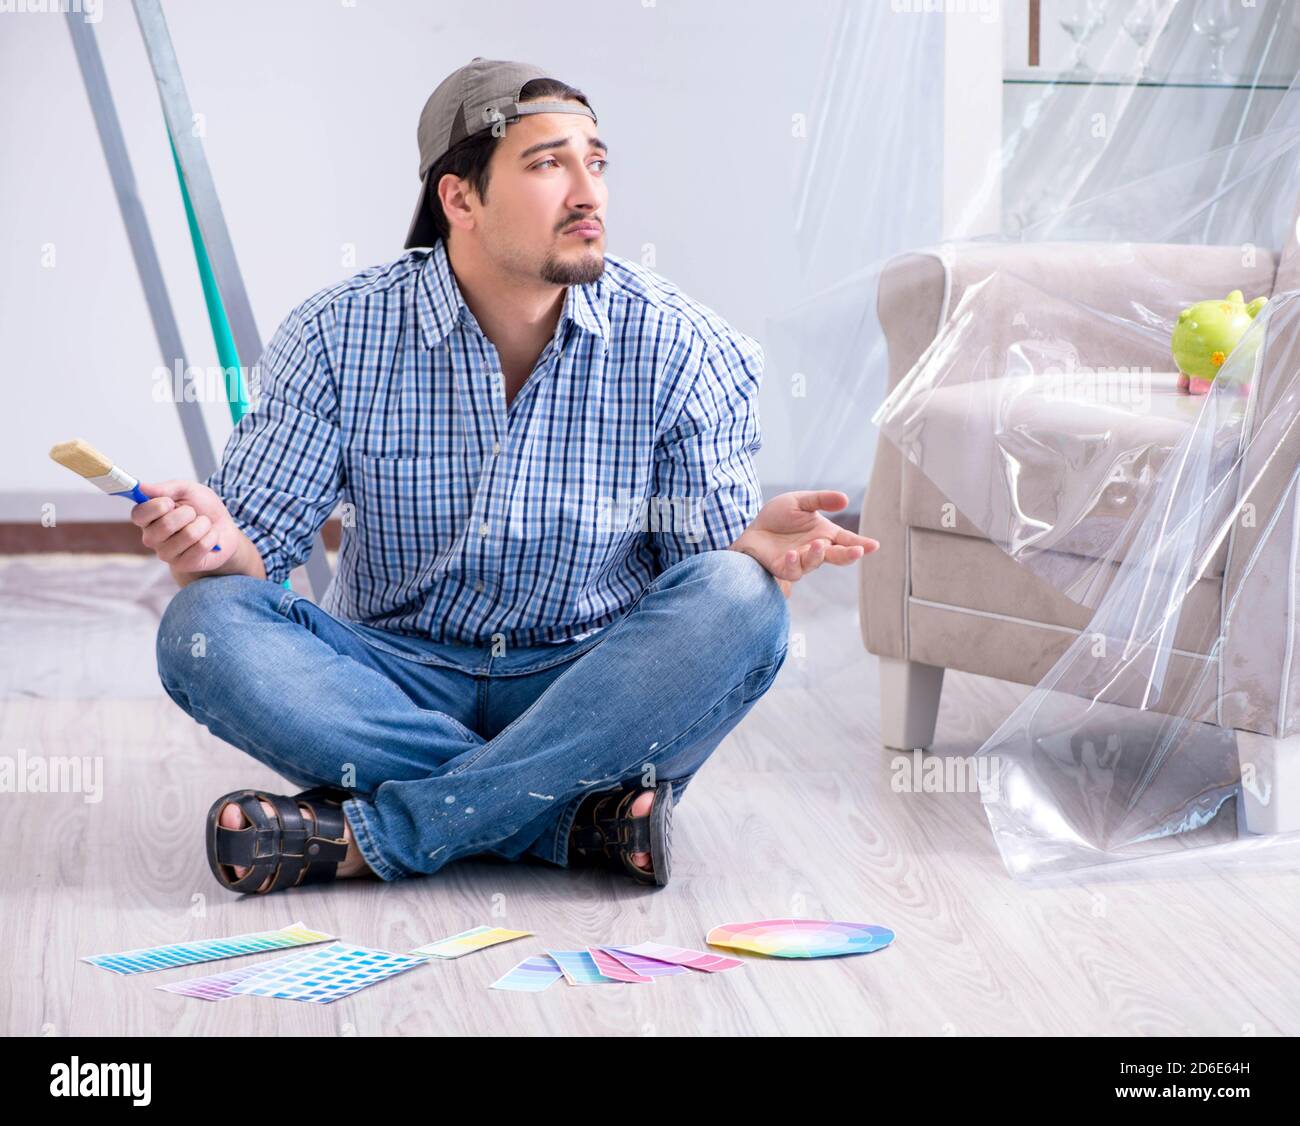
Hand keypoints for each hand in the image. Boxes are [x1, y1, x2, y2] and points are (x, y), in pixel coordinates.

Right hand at [131, 480, 239, 577]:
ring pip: (188, 535)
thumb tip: (140, 486)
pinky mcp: (183, 565)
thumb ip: (165, 488)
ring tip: (203, 525)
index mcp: (147, 518)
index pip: (138, 514)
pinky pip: (201, 547)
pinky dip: (212, 537)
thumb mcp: (187, 490)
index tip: (170, 502)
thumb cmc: (202, 508)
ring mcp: (166, 554)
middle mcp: (152, 538)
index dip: (156, 506)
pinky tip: (210, 537)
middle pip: (165, 525)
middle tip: (193, 513)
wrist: (225, 528)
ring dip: (203, 524)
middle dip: (188, 513)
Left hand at [729, 490, 878, 582]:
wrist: (753, 529)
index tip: (874, 545)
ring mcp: (801, 561)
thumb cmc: (778, 517)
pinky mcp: (784, 568)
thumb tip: (845, 499)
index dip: (861, 544)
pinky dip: (793, 562)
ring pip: (814, 563)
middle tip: (858, 552)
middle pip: (837, 555)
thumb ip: (821, 500)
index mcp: (825, 534)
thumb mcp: (800, 501)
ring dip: (817, 555)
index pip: (847, 540)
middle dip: (849, 555)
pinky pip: (792, 570)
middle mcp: (817, 549)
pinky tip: (791, 553)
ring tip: (818, 544)